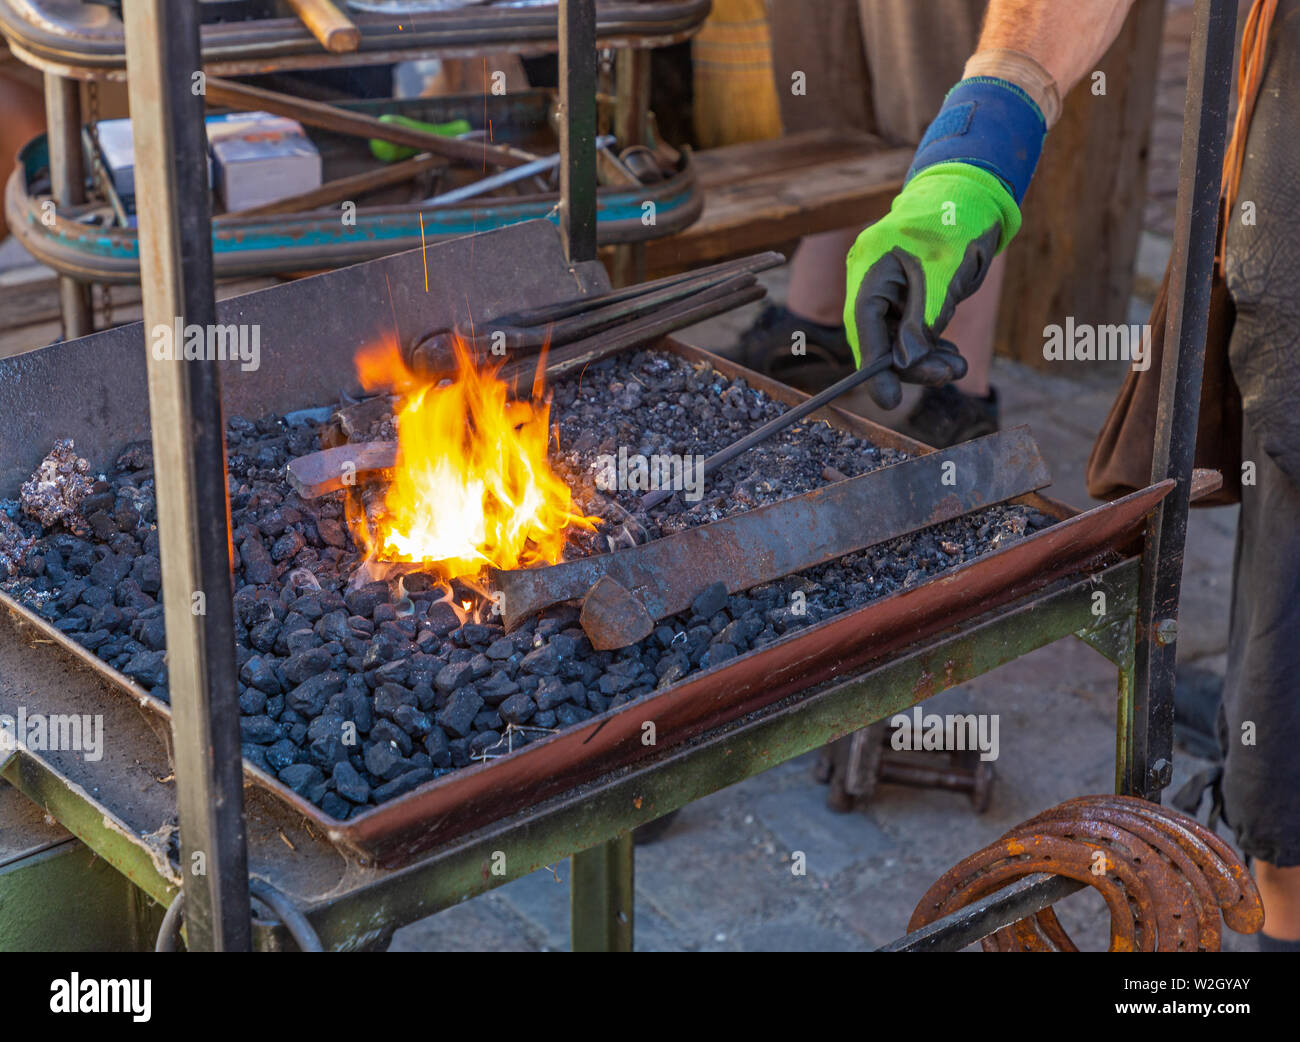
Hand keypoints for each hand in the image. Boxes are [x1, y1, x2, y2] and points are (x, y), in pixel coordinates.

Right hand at [844, 163, 1020, 408]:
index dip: (874, 366)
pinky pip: (910, 328)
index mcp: (870, 264)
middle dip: (910, 363)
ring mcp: (888, 286)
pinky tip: (951, 356)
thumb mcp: (945, 274)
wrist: (974, 192)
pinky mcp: (906, 293)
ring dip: (925, 358)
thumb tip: (905, 363)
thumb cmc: (958, 222)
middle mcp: (872, 278)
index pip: (862, 324)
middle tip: (947, 376)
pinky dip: (930, 345)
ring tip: (958, 367)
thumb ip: (923, 320)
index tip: (890, 400)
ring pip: (896, 337)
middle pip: (878, 336)